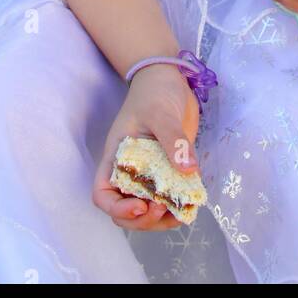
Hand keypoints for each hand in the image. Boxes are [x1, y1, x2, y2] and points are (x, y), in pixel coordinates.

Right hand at [92, 62, 201, 232]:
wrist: (168, 78)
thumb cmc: (154, 92)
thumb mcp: (160, 113)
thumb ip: (173, 140)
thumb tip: (189, 170)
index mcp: (116, 157)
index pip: (103, 193)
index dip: (117, 208)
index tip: (141, 206)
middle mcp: (130, 169)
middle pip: (126, 210)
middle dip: (143, 220)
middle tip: (163, 208)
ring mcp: (150, 172)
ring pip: (148, 209)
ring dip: (162, 219)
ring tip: (182, 211)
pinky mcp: (169, 170)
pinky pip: (170, 197)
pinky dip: (179, 206)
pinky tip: (193, 203)